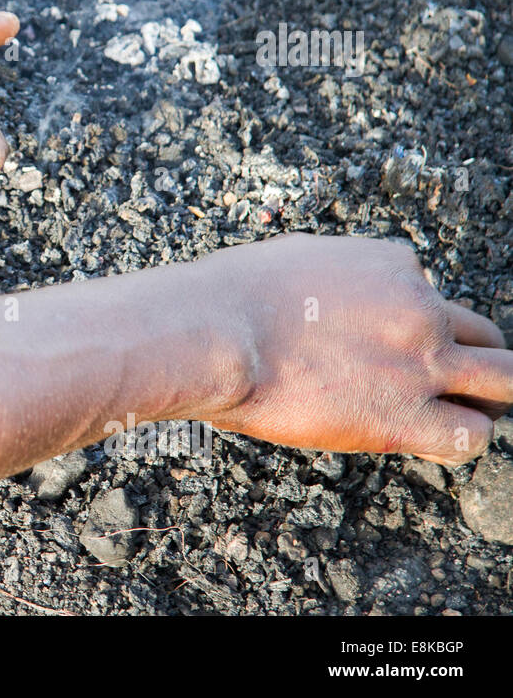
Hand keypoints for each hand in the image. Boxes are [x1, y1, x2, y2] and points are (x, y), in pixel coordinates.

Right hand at [203, 234, 511, 463]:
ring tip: (461, 413)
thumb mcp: (288, 258)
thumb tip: (319, 288)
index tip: (382, 342)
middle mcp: (417, 307)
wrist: (214, 333)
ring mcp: (420, 362)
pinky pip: (469, 435)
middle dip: (470, 356)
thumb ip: (325, 273)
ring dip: (485, 398)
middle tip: (449, 379)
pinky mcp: (405, 414)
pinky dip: (461, 438)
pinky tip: (431, 440)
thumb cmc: (228, 297)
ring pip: (502, 381)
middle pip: (484, 333)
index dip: (410, 321)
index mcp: (388, 265)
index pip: (429, 291)